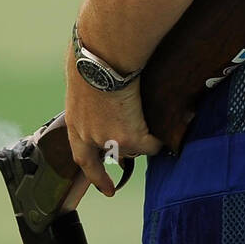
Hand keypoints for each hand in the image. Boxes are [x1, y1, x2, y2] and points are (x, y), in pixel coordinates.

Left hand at [64, 58, 162, 197]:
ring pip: (131, 150)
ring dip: (141, 140)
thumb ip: (88, 85)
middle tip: (111, 189)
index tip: (100, 185)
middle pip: (101, 160)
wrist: (104, 56)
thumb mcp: (82, 75)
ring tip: (153, 131)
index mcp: (74, 120)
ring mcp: (109, 140)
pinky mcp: (130, 138)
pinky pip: (151, 146)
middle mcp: (88, 136)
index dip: (89, 169)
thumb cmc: (92, 54)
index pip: (79, 153)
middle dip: (107, 173)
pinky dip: (160, 141)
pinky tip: (170, 131)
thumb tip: (95, 77)